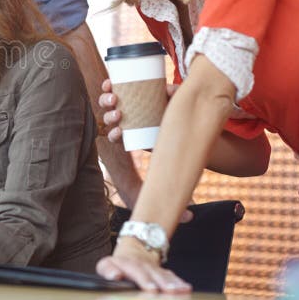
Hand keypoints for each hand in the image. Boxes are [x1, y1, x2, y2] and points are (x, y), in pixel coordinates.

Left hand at [97, 237, 190, 292]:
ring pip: (158, 274)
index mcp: (116, 264)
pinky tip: (185, 289)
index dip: (111, 270)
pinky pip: (170, 277)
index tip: (115, 275)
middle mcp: (133, 263)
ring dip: (166, 283)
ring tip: (173, 291)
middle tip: (152, 290)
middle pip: (139, 271)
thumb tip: (113, 274)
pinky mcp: (161, 272)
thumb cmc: (119, 265)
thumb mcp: (107, 267)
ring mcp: (149, 267)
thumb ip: (108, 270)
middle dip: (147, 280)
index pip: (109, 266)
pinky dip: (178, 283)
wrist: (135, 251)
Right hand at [99, 79, 178, 143]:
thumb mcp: (174, 100)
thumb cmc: (172, 113)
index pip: (113, 89)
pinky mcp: (127, 139)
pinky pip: (114, 138)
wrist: (177, 136)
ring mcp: (124, 125)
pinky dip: (113, 134)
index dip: (107, 86)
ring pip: (107, 119)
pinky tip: (119, 131)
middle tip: (114, 98)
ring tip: (118, 114)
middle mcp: (124, 110)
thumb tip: (167, 89)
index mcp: (130, 98)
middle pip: (106, 103)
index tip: (109, 83)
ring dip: (108, 116)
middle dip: (105, 99)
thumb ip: (174, 92)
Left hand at [100, 78, 193, 222]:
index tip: (119, 133)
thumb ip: (181, 188)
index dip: (114, 134)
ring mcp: (125, 104)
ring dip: (108, 100)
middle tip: (119, 113)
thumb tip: (190, 217)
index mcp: (130, 136)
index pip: (116, 136)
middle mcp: (124, 120)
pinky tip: (110, 82)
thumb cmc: (174, 142)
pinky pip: (115, 87)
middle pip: (110, 117)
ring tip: (115, 97)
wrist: (181, 114)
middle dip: (110, 115)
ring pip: (110, 102)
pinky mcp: (130, 90)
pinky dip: (110, 85)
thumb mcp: (174, 165)